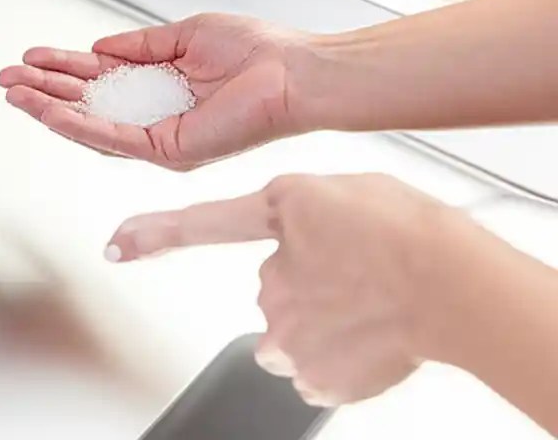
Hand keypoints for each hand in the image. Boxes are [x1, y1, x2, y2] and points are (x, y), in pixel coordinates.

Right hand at [0, 14, 312, 170]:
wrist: (297, 73)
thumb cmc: (262, 54)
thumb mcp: (183, 36)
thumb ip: (139, 46)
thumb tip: (99, 48)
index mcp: (161, 91)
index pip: (99, 82)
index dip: (62, 69)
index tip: (32, 59)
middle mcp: (157, 119)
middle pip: (86, 107)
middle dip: (42, 90)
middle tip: (8, 78)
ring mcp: (160, 138)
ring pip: (90, 125)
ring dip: (49, 107)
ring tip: (15, 92)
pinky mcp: (168, 150)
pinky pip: (112, 137)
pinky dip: (78, 122)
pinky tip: (50, 108)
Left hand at [105, 173, 475, 406]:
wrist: (452, 284)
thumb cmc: (411, 231)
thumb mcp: (347, 194)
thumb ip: (306, 216)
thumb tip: (302, 247)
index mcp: (277, 214)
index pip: (198, 224)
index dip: (152, 234)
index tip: (115, 245)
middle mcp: (268, 277)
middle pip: (276, 288)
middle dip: (307, 286)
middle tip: (359, 276)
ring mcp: (285, 330)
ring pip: (296, 331)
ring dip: (324, 322)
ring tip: (373, 306)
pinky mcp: (310, 373)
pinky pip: (318, 366)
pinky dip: (342, 356)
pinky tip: (374, 335)